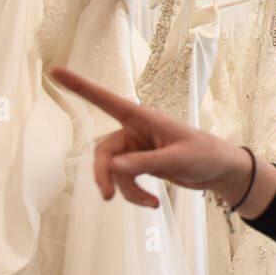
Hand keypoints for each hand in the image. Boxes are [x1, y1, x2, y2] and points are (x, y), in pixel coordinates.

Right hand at [49, 65, 252, 209]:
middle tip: (109, 196)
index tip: (54, 70)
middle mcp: (134, 131)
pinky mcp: (140, 165)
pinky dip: (134, 194)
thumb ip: (145, 163)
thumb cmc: (205, 155)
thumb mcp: (178, 159)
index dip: (79, 86)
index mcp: (143, 118)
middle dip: (105, 175)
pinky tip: (153, 204)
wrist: (221, 171)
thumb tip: (112, 167)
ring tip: (151, 203)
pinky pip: (125, 181)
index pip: (105, 100)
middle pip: (104, 152)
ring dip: (127, 190)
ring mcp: (135, 150)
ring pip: (114, 171)